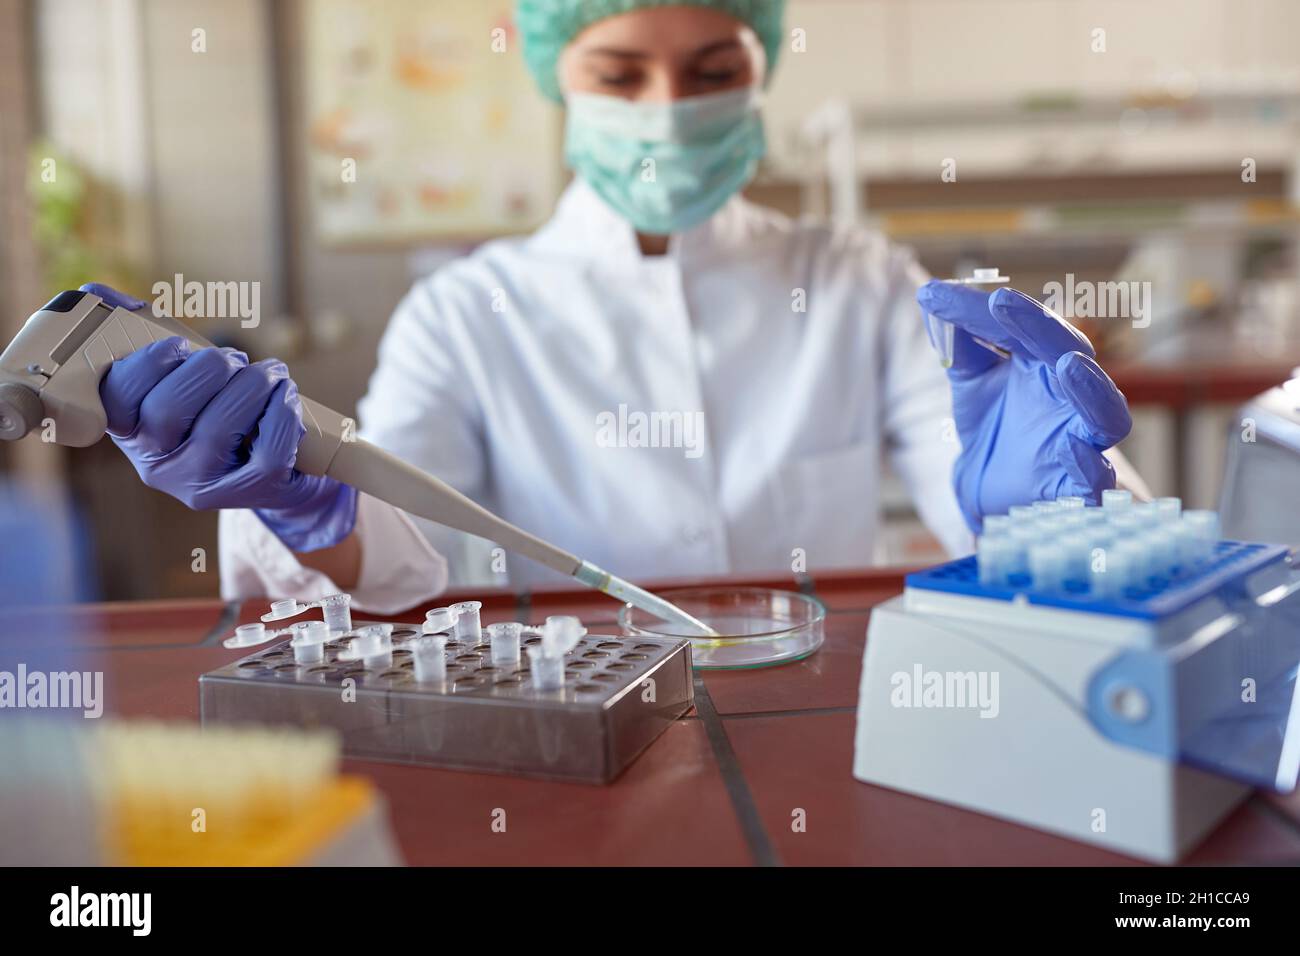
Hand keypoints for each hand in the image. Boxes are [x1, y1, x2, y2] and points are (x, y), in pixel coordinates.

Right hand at [91, 285, 355, 551]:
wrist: (277, 469)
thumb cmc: (218, 408)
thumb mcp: (180, 375)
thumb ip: (138, 332)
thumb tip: (92, 293)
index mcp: (132, 431)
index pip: (118, 398)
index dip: (147, 364)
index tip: (177, 347)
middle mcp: (160, 465)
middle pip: (168, 410)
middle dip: (208, 369)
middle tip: (233, 359)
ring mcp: (204, 485)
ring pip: (219, 430)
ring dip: (251, 386)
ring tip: (268, 374)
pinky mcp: (251, 493)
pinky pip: (267, 455)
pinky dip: (282, 414)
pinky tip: (286, 396)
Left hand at [916, 282, 1131, 531]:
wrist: (994, 497)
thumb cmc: (996, 431)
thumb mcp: (972, 387)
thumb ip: (959, 349)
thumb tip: (933, 297)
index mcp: (1045, 365)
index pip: (1021, 326)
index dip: (979, 310)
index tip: (932, 296)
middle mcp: (1071, 396)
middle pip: (1069, 351)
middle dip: (1039, 327)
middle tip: (1001, 302)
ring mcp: (1083, 441)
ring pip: (1105, 412)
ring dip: (1090, 388)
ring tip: (1068, 365)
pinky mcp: (1084, 489)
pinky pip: (1098, 477)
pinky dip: (1089, 464)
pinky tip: (1073, 448)